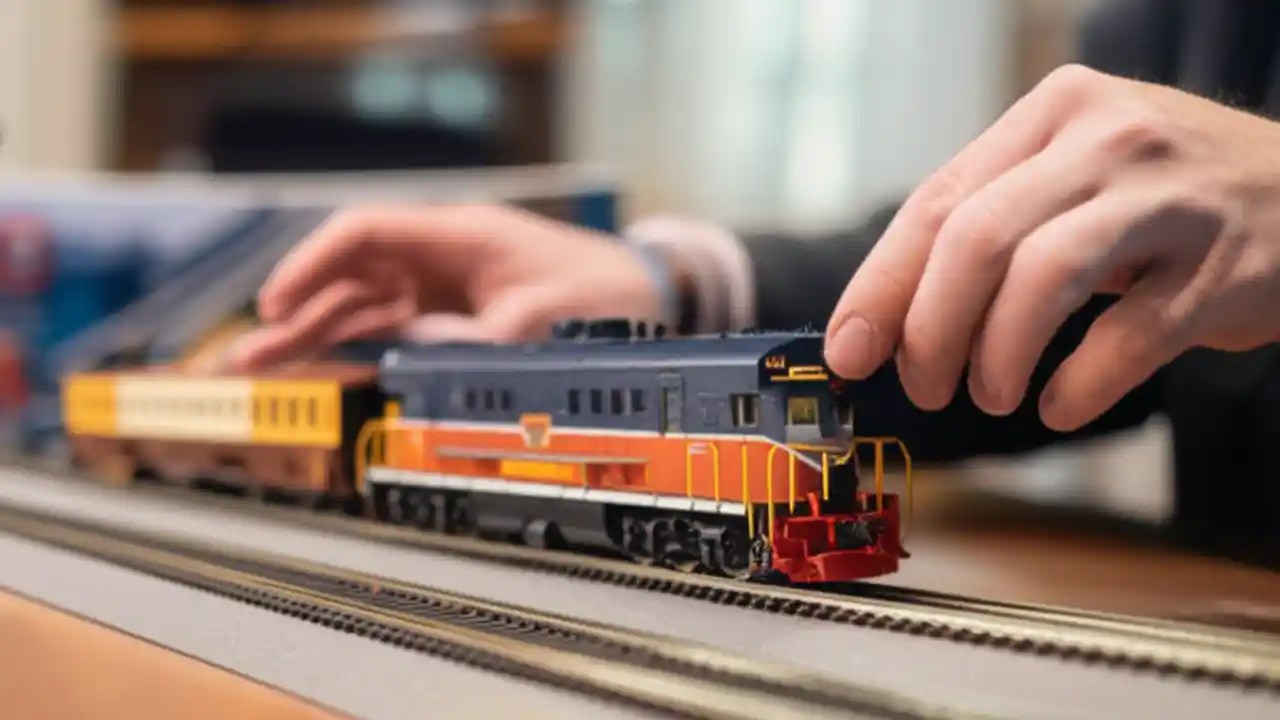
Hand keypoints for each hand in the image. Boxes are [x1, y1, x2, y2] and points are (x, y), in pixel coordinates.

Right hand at [227, 204, 662, 368]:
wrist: (644, 297)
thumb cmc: (601, 295)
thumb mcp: (541, 323)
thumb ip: (473, 342)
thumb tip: (412, 357)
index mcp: (457, 238)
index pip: (363, 236)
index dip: (311, 267)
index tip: (276, 306)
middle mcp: (440, 259)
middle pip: (350, 279)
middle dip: (296, 314)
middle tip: (245, 356)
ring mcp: (444, 289)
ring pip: (363, 309)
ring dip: (314, 338)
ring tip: (260, 371)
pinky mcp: (455, 319)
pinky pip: (392, 332)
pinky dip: (355, 352)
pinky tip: (320, 373)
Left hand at [824, 64, 1279, 430]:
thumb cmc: (1159, 200)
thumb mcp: (1071, 178)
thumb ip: (987, 227)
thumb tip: (884, 320)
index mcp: (1049, 115)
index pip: (938, 202)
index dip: (881, 286)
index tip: (848, 350)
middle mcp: (1105, 140)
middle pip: (977, 239)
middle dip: (929, 329)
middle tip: (924, 387)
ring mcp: (1167, 199)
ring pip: (1043, 276)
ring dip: (995, 354)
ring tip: (989, 394)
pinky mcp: (1222, 266)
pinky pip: (1129, 335)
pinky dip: (1078, 383)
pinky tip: (1060, 402)